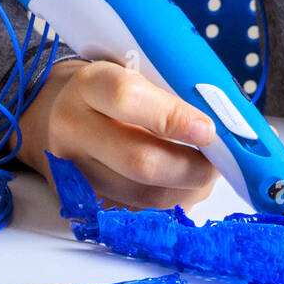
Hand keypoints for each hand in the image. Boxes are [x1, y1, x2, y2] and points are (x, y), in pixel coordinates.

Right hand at [9, 58, 218, 211]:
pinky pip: (135, 213)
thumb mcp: (136, 70)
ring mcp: (73, 172)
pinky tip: (185, 188)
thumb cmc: (114, 88)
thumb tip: (222, 121)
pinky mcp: (81, 202)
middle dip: (190, 167)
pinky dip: (168, 204)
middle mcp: (73, 129)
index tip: (208, 129)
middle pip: (138, 160)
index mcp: (90, 85)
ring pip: (140, 195)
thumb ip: (171, 89)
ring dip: (185, 190)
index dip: (174, 117)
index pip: (128, 99)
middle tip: (219, 163)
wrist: (61, 112)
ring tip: (208, 176)